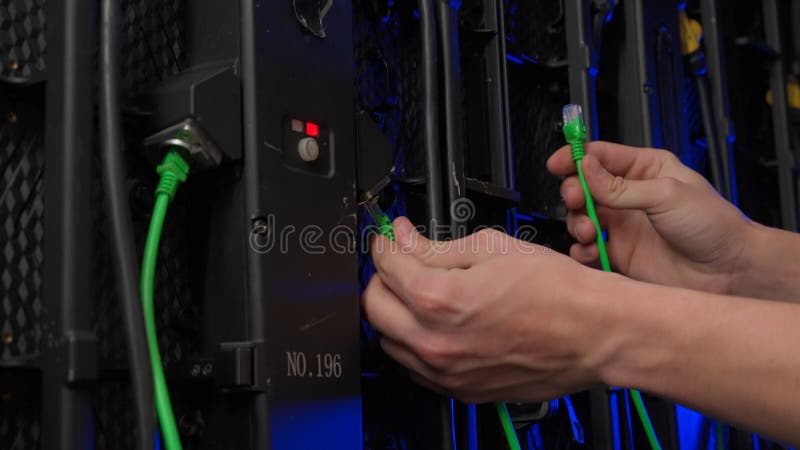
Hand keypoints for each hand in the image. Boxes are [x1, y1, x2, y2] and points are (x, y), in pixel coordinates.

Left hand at [362, 217, 607, 403]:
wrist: (596, 333)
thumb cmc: (558, 291)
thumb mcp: (493, 248)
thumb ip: (437, 247)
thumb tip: (406, 240)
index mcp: (440, 299)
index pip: (386, 265)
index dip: (385, 243)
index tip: (390, 237)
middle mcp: (436, 342)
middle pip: (374, 307)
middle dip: (380, 278)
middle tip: (398, 263)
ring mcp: (447, 373)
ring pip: (390, 343)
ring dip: (394, 314)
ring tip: (418, 293)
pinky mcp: (462, 391)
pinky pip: (416, 369)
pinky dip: (415, 345)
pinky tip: (435, 326)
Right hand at [547, 141, 752, 294]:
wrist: (728, 271)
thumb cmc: (713, 225)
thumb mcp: (666, 194)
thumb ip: (620, 186)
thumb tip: (586, 168)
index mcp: (645, 169)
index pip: (600, 156)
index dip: (575, 157)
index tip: (558, 163)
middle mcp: (629, 196)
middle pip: (584, 186)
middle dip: (574, 192)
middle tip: (576, 200)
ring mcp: (622, 225)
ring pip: (580, 217)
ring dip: (577, 222)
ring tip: (590, 231)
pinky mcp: (619, 253)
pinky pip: (587, 248)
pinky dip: (582, 249)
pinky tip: (591, 250)